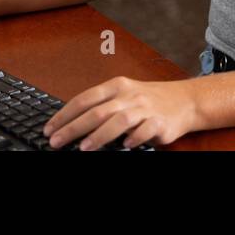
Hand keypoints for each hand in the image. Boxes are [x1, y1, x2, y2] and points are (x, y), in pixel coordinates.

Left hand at [43, 76, 198, 149]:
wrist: (184, 100)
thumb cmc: (148, 99)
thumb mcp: (123, 94)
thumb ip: (102, 105)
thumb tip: (71, 123)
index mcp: (116, 86)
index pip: (84, 99)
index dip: (65, 114)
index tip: (49, 128)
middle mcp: (129, 95)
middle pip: (97, 111)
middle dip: (74, 128)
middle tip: (57, 141)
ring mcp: (145, 108)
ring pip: (119, 120)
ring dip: (100, 135)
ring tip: (84, 148)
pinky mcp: (160, 122)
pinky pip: (145, 130)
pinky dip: (135, 138)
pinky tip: (125, 146)